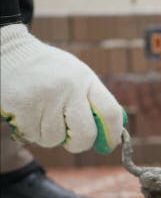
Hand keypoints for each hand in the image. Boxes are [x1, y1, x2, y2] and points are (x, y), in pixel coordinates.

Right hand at [0, 23, 125, 153]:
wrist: (10, 53)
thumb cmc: (50, 71)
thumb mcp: (77, 76)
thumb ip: (93, 102)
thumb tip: (111, 136)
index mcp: (86, 79)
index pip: (110, 112)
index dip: (113, 134)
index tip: (108, 145)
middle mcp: (68, 88)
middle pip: (85, 134)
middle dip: (80, 144)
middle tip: (73, 140)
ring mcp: (45, 97)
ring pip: (55, 139)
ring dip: (51, 136)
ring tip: (44, 115)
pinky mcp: (23, 107)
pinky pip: (34, 136)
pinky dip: (33, 132)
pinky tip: (30, 114)